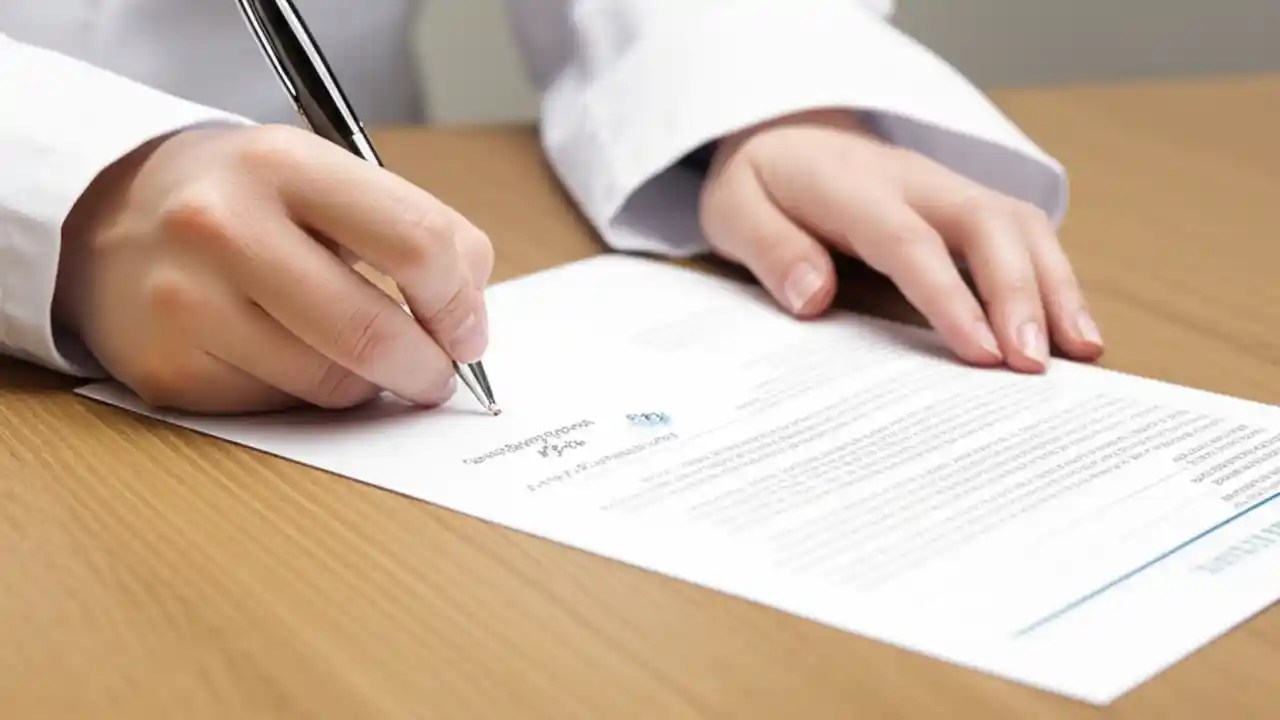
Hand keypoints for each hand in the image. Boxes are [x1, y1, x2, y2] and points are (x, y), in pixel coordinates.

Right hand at [55, 125, 492, 413]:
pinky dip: (308, 396)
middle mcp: (225, 226)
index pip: (415, 242)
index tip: (469, 330)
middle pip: (374, 330)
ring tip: (367, 363)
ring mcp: (188, 301)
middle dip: (429, 367)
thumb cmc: (245, 203)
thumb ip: (409, 229)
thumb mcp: (323, 178)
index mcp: (283, 164)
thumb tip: (468, 317)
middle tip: (438, 375)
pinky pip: (280, 406)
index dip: (460, 302)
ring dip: (371, 386)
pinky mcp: (168, 368)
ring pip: (331, 382)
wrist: (110, 221)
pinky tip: (293, 361)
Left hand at [699, 110, 1103, 371]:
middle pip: (986, 225)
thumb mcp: (737, 213)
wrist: (787, 133)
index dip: (949, 298)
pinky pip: (1023, 234)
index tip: (980, 353)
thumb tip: (814, 298)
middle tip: (1034, 366)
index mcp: (854, 188)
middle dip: (1020, 293)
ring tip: (1082, 354)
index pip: (910, 242)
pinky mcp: (967, 205)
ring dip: (1056, 287)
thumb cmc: (764, 185)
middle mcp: (915, 182)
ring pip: (1019, 226)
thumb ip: (773, 250)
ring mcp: (949, 189)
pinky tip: (1073, 330)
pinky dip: (1055, 278)